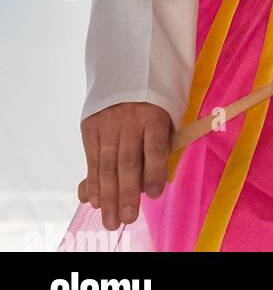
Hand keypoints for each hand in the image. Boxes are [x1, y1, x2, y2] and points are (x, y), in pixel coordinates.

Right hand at [79, 102, 172, 229]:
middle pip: (128, 161)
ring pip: (107, 164)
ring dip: (107, 196)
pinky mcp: (90, 125)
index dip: (155, 172)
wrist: (126, 69)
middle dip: (127, 193)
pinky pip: (92, 159)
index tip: (155, 194)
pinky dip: (93, 182)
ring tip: (111, 220)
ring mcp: (107, 123)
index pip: (155, 147)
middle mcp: (130, 119)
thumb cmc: (154, 102)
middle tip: (128, 219)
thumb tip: (150, 186)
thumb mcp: (166, 114)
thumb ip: (159, 146)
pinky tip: (94, 201)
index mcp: (155, 114)